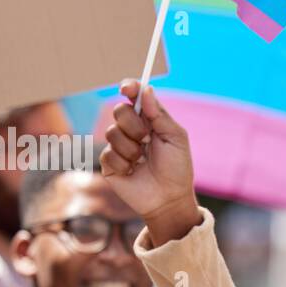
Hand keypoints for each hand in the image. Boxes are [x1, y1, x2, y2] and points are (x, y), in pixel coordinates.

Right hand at [101, 81, 199, 245]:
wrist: (169, 198)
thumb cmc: (177, 168)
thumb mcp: (175, 138)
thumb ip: (159, 114)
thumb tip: (146, 89)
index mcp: (149, 121)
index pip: (134, 97)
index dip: (129, 88)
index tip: (127, 88)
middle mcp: (132, 130)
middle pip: (119, 110)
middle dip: (133, 125)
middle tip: (146, 139)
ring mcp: (118, 146)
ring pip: (111, 132)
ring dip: (131, 148)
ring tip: (142, 160)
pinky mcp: (109, 164)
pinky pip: (108, 153)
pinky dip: (123, 162)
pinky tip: (133, 171)